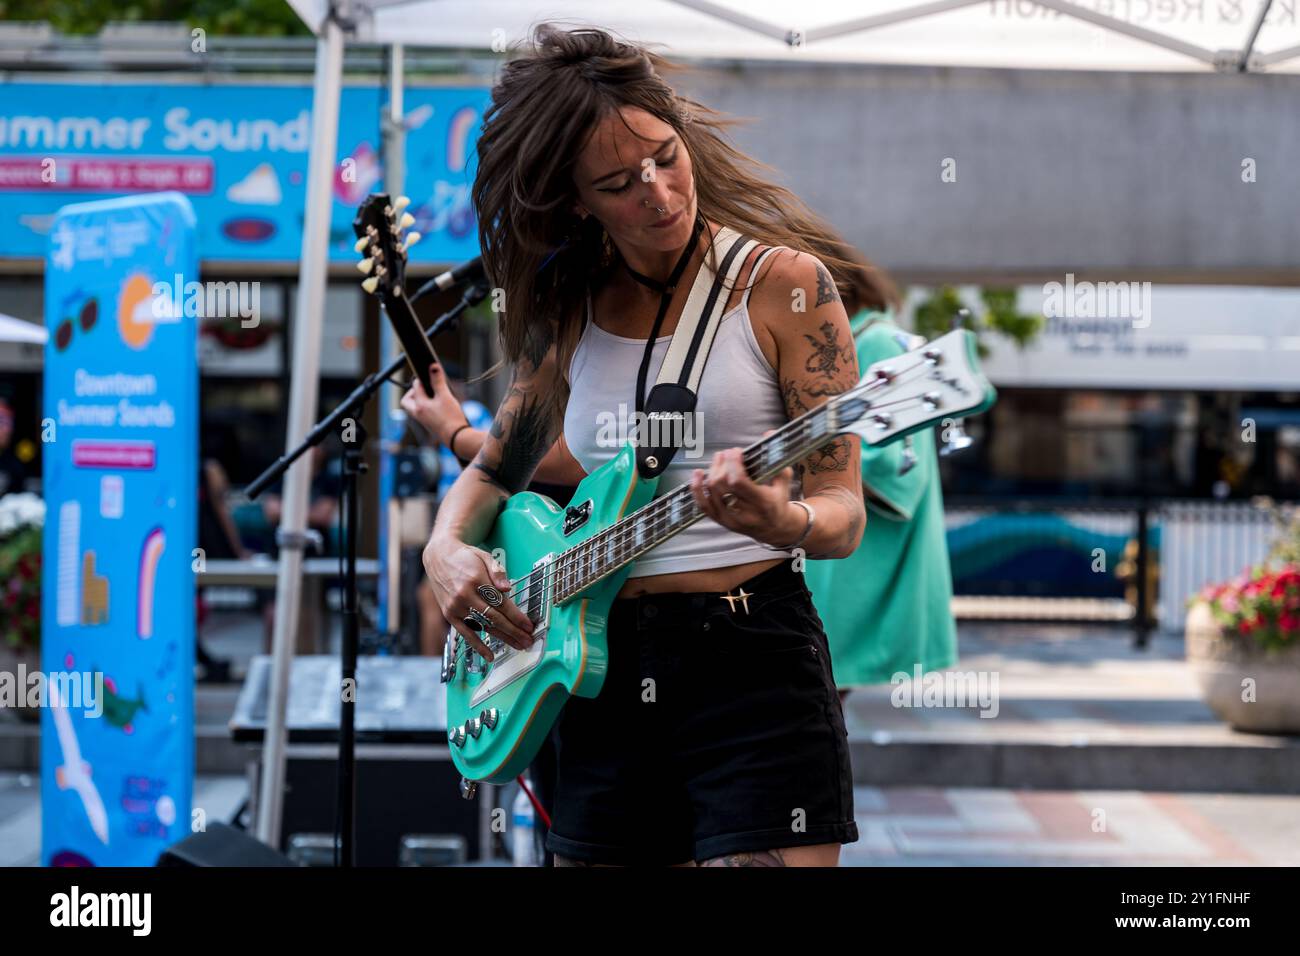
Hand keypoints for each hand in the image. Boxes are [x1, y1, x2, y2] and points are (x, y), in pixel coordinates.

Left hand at [400, 363, 469, 446]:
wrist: (457, 438)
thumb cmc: (451, 418)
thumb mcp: (445, 396)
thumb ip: (438, 381)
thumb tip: (433, 367)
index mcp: (419, 405)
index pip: (415, 386)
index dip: (421, 378)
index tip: (429, 374)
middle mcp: (418, 413)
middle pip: (407, 400)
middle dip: (413, 392)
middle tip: (424, 387)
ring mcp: (423, 421)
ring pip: (414, 407)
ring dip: (420, 400)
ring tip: (433, 395)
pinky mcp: (429, 425)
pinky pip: (422, 413)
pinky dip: (426, 407)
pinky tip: (438, 406)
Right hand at [422, 538, 535, 661]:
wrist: (438, 557)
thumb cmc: (464, 557)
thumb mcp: (484, 556)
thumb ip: (497, 572)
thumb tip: (507, 588)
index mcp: (476, 579)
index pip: (501, 602)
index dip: (516, 616)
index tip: (528, 625)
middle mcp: (465, 595)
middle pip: (494, 617)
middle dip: (514, 631)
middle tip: (527, 639)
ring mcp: (456, 606)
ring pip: (483, 626)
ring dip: (502, 638)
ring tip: (517, 645)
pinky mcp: (449, 614)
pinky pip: (465, 633)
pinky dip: (478, 645)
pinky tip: (489, 655)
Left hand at [689, 430, 798, 545]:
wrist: (775, 529)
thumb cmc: (778, 501)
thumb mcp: (784, 481)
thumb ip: (776, 458)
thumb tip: (768, 433)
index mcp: (762, 503)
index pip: (738, 481)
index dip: (733, 463)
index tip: (736, 452)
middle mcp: (744, 513)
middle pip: (722, 485)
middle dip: (722, 464)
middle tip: (727, 453)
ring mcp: (730, 519)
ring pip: (711, 492)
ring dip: (712, 471)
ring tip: (719, 459)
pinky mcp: (721, 521)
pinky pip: (703, 506)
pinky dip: (697, 489)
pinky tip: (698, 474)